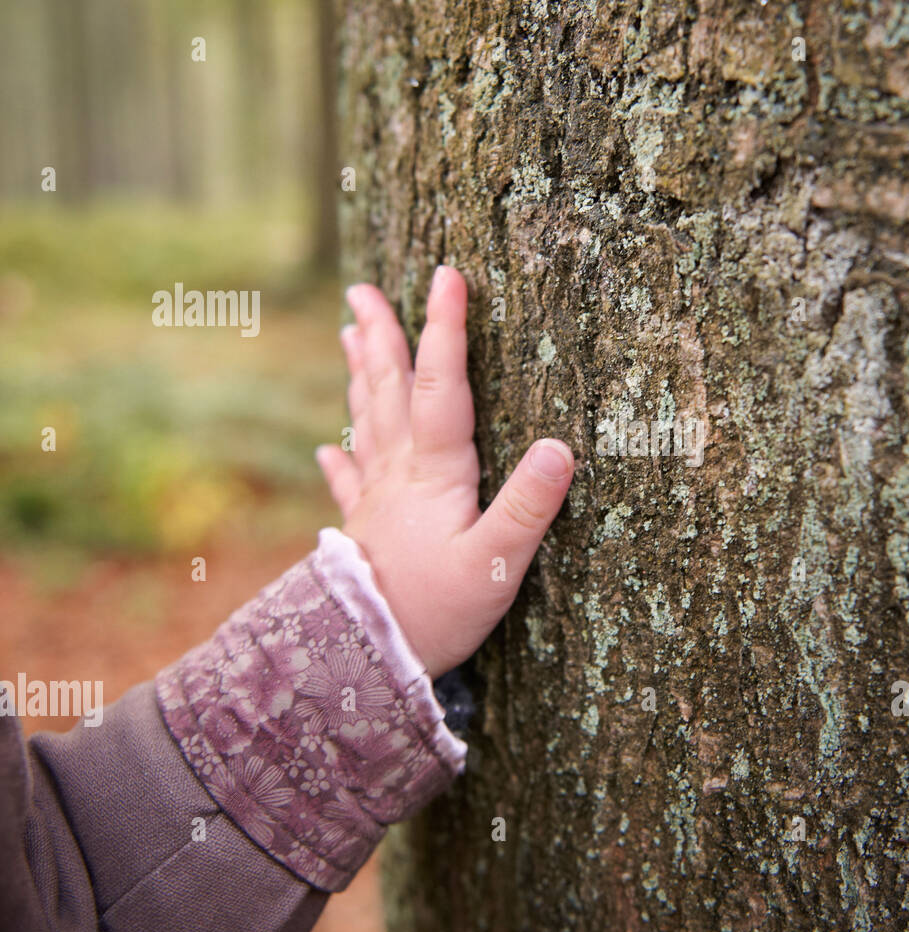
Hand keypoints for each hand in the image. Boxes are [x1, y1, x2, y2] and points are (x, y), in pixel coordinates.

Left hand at [315, 270, 574, 678]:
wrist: (367, 656)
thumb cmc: (437, 611)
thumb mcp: (498, 563)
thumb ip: (528, 506)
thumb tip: (560, 447)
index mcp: (435, 473)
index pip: (441, 384)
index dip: (446, 328)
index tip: (447, 275)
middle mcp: (400, 474)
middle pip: (390, 390)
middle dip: (383, 335)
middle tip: (363, 289)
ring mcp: (378, 501)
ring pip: (367, 423)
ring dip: (361, 375)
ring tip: (350, 334)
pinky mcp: (365, 532)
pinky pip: (350, 483)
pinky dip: (339, 460)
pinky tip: (326, 447)